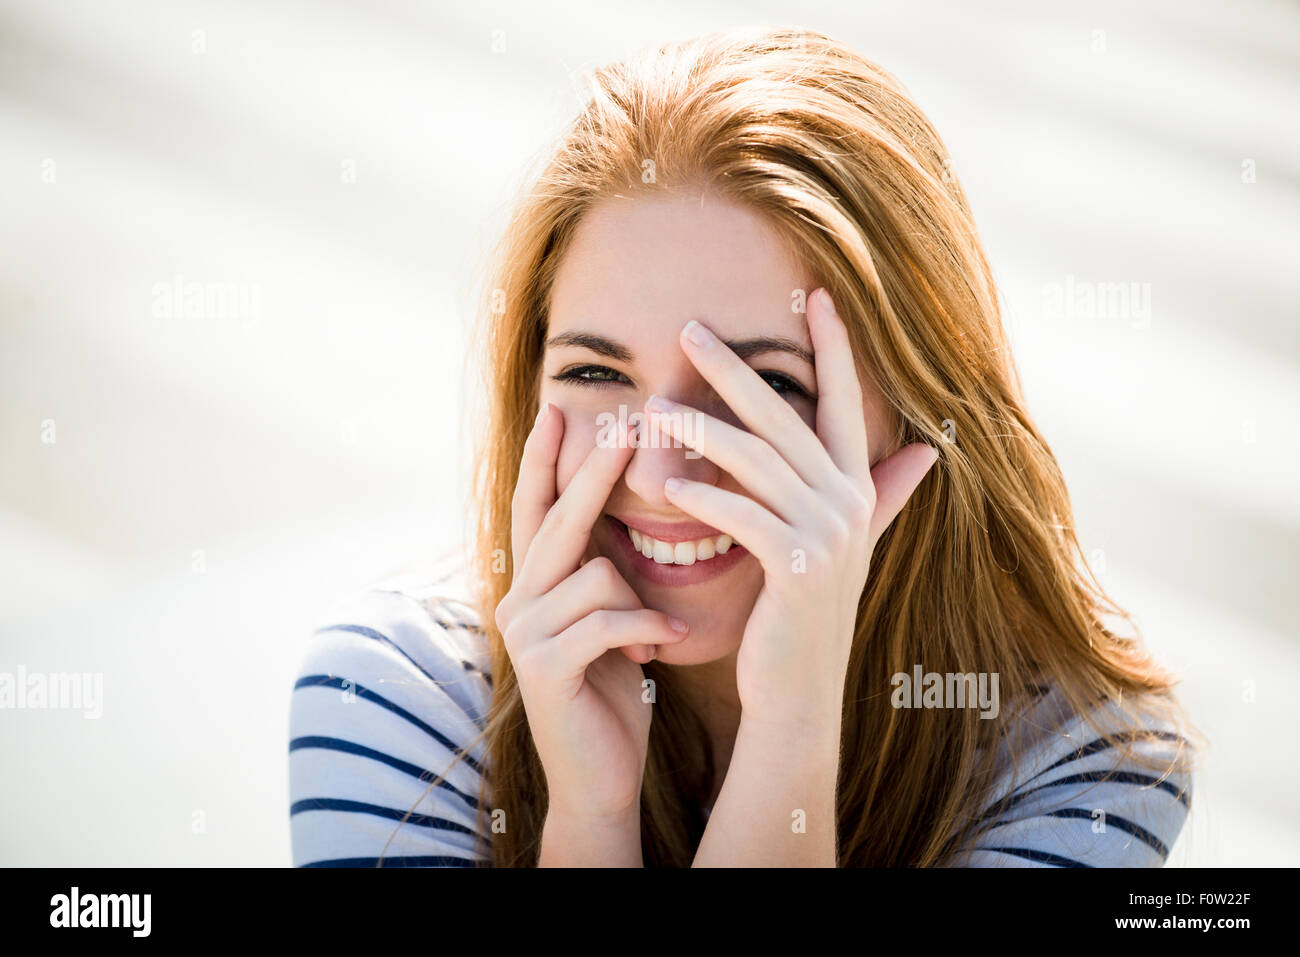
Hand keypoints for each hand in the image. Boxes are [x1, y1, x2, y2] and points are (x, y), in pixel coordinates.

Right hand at [493, 403, 689, 821]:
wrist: (599, 775)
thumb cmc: (613, 689)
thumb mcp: (612, 618)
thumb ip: (604, 571)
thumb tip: (632, 515)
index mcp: (534, 586)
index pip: (533, 508)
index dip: (542, 459)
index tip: (558, 409)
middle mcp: (517, 601)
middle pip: (557, 521)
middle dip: (592, 471)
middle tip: (625, 424)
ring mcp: (524, 634)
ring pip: (595, 574)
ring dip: (637, 601)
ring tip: (654, 634)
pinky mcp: (544, 667)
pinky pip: (607, 620)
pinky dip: (645, 627)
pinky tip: (664, 645)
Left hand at [645, 288, 938, 728]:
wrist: (797, 687)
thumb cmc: (805, 610)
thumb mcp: (847, 545)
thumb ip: (881, 494)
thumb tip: (928, 453)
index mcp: (855, 488)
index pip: (846, 404)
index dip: (835, 350)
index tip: (818, 297)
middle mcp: (847, 502)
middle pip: (787, 417)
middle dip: (737, 369)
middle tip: (690, 331)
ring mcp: (827, 533)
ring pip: (756, 460)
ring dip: (701, 430)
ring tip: (655, 410)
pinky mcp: (797, 566)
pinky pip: (742, 515)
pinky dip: (705, 497)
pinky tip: (669, 486)